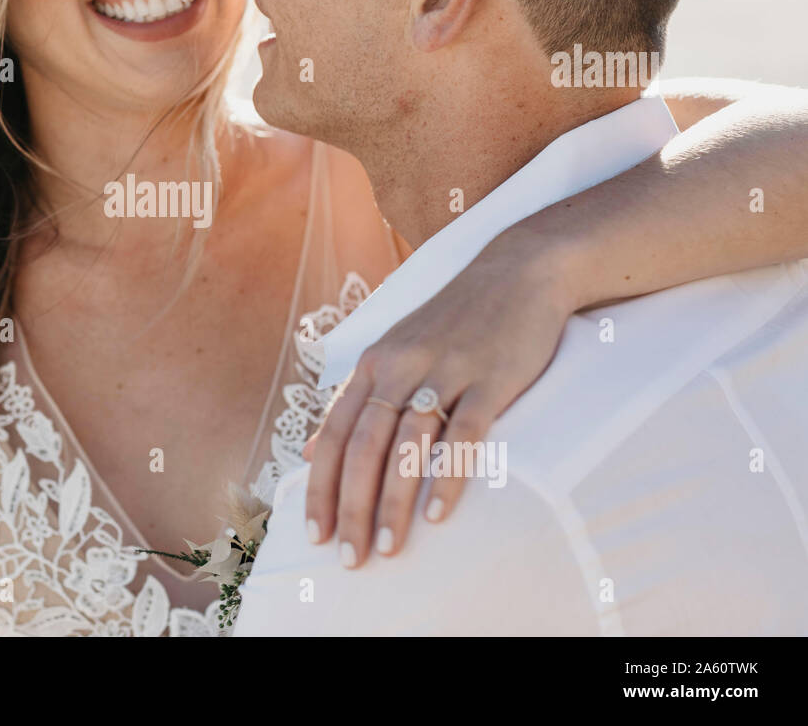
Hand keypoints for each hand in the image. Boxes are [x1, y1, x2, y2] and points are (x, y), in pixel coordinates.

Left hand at [301, 227, 576, 567]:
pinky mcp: (490, 379)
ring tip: (388, 548)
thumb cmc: (453, 321)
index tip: (314, 534)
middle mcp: (400, 367)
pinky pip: (464, 434)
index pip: (335, 434)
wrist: (518, 272)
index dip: (321, 487)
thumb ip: (352, 400)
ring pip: (407, 445)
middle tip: (349, 557)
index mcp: (373, 364)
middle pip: (364, 446)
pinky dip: (447, 475)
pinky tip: (437, 514)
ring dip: (393, 502)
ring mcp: (445, 371)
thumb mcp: (393, 351)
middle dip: (351, 507)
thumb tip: (312, 451)